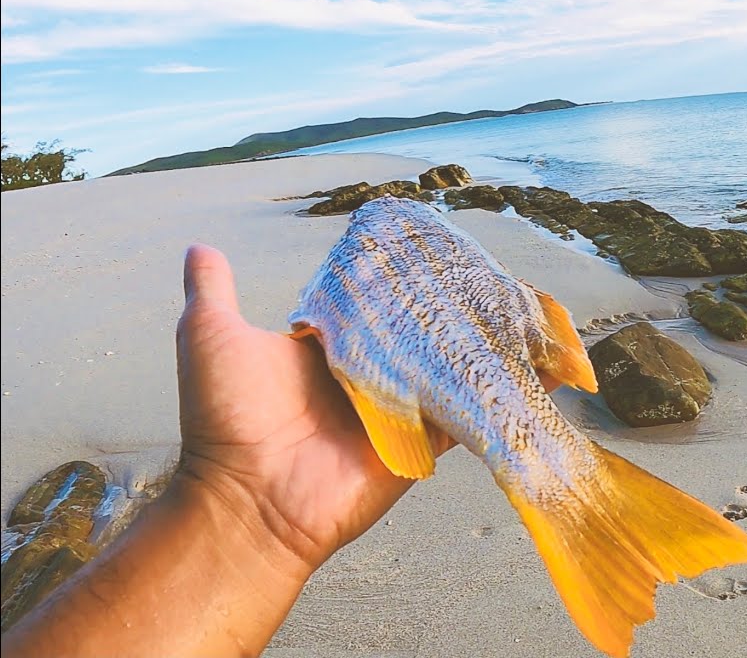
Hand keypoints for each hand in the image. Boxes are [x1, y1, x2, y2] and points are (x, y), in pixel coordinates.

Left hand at [175, 245, 561, 572]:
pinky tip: (544, 368)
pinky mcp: (425, 442)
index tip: (442, 249)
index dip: (411, 277)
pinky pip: (473, 414)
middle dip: (459, 307)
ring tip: (533, 313)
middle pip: (427, 331)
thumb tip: (200, 246)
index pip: (383, 301)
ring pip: (456, 366)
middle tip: (495, 276)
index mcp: (334, 346)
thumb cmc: (225, 418)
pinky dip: (508, 394)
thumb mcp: (211, 335)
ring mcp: (402, 407)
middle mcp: (372, 373)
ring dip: (491, 345)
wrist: (248, 501)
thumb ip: (212, 291)